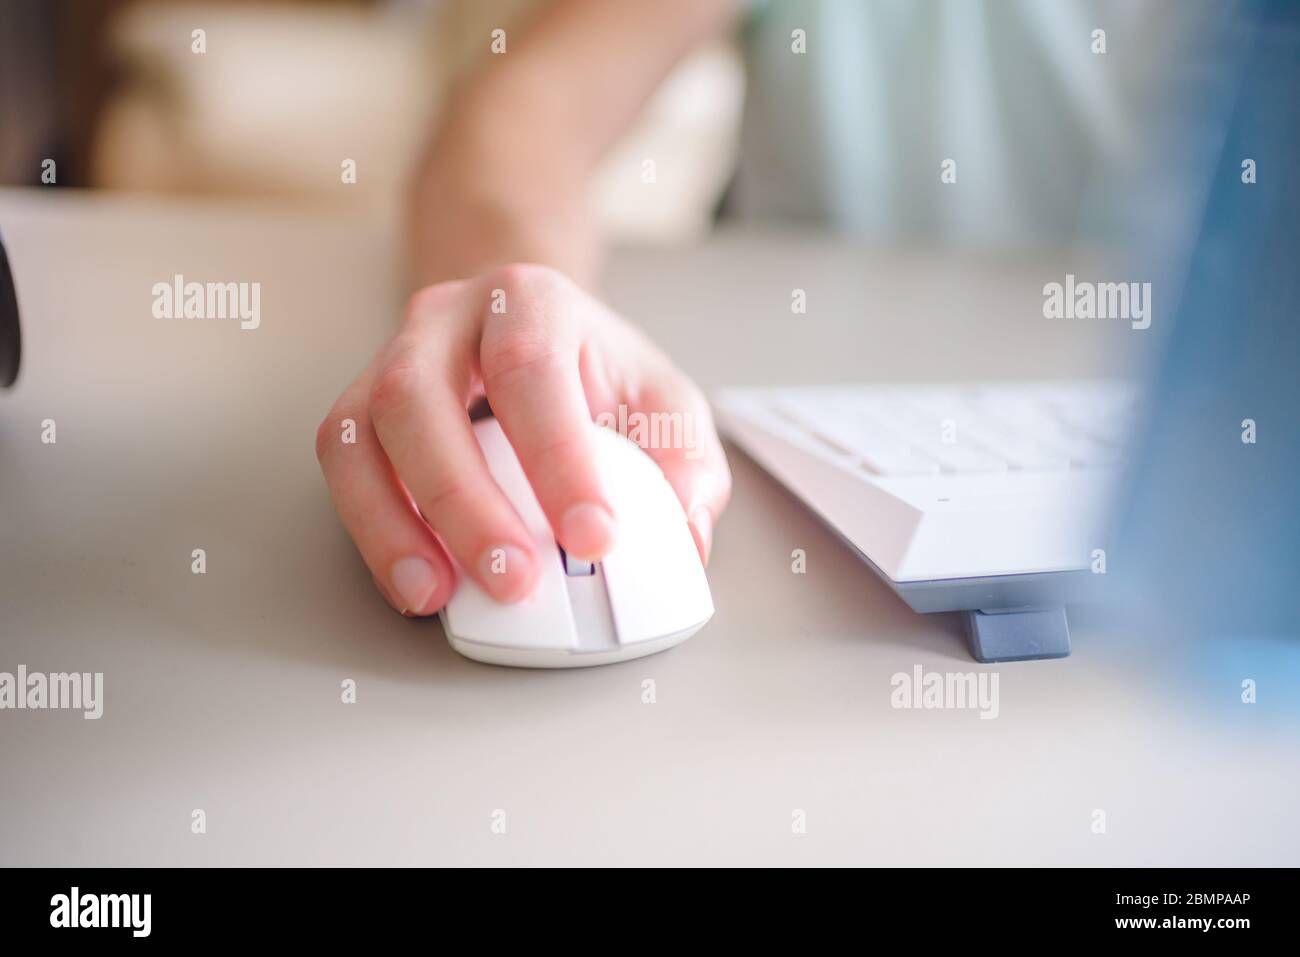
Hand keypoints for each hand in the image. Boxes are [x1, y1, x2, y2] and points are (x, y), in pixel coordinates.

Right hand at [316, 263, 730, 615]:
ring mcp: (389, 360)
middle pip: (421, 398)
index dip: (558, 458)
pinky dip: (374, 532)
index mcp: (529, 301)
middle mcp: (444, 320)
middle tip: (516, 579)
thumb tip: (684, 537)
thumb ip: (686, 465)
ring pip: (359, 435)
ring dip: (397, 524)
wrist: (527, 333)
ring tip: (440, 595)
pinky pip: (343, 469)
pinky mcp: (359, 411)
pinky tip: (415, 582)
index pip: (531, 368)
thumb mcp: (662, 402)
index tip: (595, 539)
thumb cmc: (597, 374)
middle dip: (465, 501)